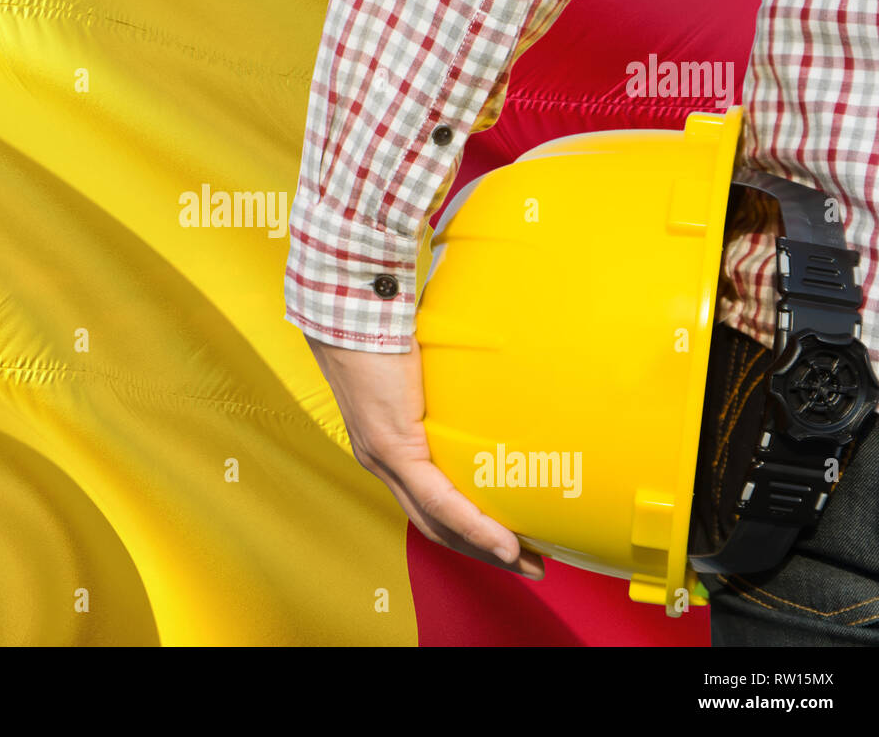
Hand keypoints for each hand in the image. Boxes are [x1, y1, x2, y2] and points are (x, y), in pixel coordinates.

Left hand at [306, 334, 543, 578]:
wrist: (352, 313)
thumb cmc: (383, 330)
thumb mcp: (420, 370)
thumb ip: (445, 386)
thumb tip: (488, 376)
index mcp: (387, 448)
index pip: (427, 505)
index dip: (465, 531)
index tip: (505, 543)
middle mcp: (382, 463)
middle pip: (434, 526)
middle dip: (481, 552)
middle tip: (526, 565)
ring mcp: (384, 459)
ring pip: (437, 523)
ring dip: (483, 550)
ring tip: (524, 563)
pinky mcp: (393, 447)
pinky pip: (438, 498)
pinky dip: (473, 526)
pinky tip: (504, 543)